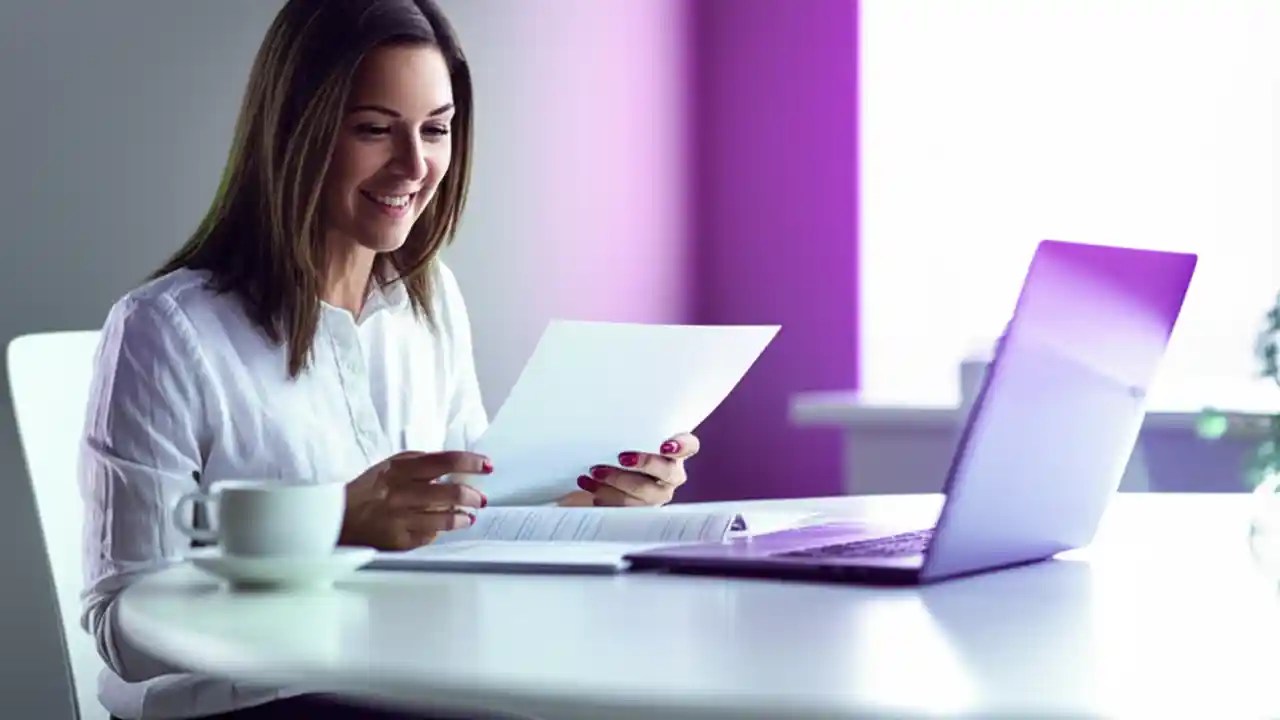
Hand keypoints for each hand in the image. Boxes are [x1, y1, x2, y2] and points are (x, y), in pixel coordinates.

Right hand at [340, 451, 491, 550]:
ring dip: (464, 516)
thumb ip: (419, 465)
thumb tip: (456, 467)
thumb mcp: (388, 468)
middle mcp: (400, 492)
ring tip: (469, 515)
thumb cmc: (368, 490)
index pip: (443, 461)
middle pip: (449, 491)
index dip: (469, 462)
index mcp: (398, 469)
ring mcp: (400, 518)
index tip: (487, 465)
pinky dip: (442, 529)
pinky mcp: (399, 540)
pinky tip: (445, 526)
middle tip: (481, 498)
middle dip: (472, 495)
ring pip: (445, 517)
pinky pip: (431, 534)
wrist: (337, 520)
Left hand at [570, 433, 699, 506]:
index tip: (665, 445)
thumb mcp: (629, 434)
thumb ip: (631, 427)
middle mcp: (671, 475)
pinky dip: (602, 494)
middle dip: (644, 464)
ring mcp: (657, 495)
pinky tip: (587, 483)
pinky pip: (624, 507)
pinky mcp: (638, 511)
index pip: (690, 446)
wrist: (606, 470)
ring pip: (644, 494)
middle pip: (667, 472)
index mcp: (676, 451)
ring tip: (595, 471)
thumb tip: (611, 408)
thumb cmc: (622, 445)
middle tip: (622, 457)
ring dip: (617, 481)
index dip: (682, 446)